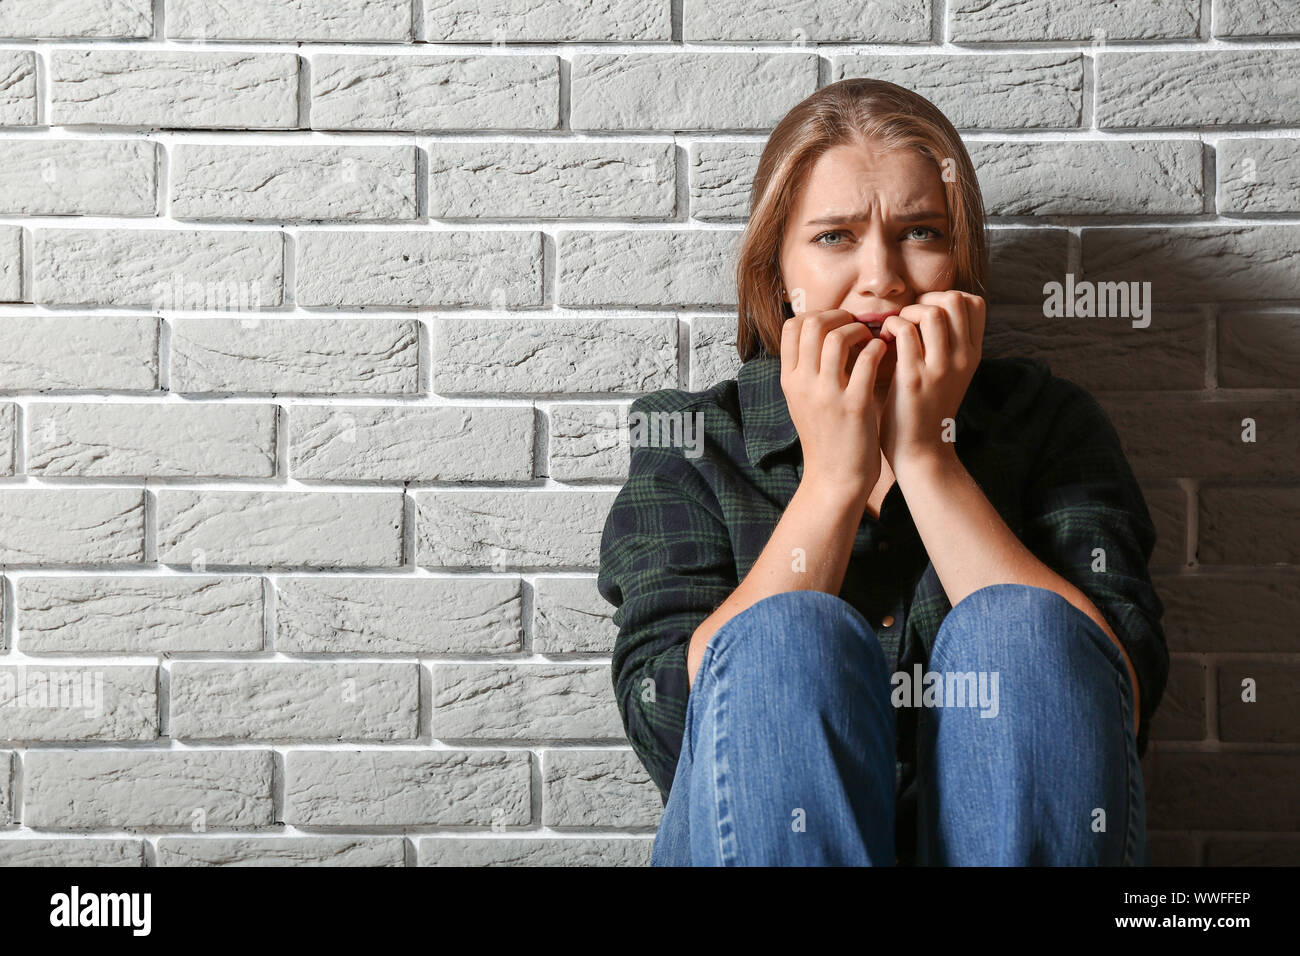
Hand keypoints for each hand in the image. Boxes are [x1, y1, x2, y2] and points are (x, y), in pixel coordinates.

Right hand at [779, 310, 888, 500]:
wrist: (835, 477)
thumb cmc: (825, 436)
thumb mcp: (802, 401)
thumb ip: (806, 369)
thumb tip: (820, 334)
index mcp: (789, 380)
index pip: (791, 327)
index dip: (816, 315)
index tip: (835, 323)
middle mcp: (803, 384)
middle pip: (812, 325)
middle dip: (838, 316)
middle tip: (855, 324)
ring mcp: (827, 394)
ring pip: (837, 338)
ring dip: (859, 330)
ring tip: (870, 338)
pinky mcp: (854, 405)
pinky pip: (866, 360)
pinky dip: (877, 348)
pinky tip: (882, 353)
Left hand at [877, 291, 985, 474]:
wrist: (921, 453)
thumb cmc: (926, 410)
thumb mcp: (949, 375)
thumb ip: (946, 345)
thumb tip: (927, 310)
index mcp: (973, 355)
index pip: (974, 303)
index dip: (946, 298)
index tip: (925, 313)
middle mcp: (963, 358)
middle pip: (954, 300)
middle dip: (925, 299)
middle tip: (907, 318)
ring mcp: (941, 368)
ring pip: (931, 311)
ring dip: (906, 312)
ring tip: (894, 330)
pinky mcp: (914, 378)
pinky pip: (903, 331)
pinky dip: (889, 327)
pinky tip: (882, 343)